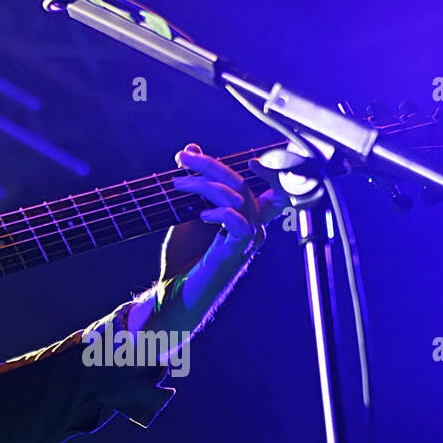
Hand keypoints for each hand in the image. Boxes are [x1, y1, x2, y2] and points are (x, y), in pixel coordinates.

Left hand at [133, 142, 289, 332]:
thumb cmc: (184, 257)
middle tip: (181, 158)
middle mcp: (251, 228)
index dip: (268, 169)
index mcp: (245, 217)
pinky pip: (240, 225)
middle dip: (210, 165)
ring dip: (203, 184)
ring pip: (238, 198)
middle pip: (242, 184)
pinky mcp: (233, 254)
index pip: (266, 187)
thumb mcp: (185, 212)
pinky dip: (221, 213)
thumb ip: (193, 182)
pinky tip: (201, 215)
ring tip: (176, 184)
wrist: (174, 294)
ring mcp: (245, 242)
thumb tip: (191, 147)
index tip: (247, 158)